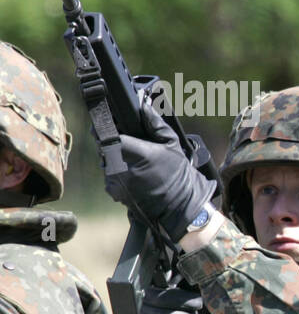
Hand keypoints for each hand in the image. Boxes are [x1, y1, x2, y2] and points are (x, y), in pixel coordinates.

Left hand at [103, 100, 216, 242]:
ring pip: (106, 161)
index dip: (107, 128)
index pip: (108, 134)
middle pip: (105, 147)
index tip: (110, 124)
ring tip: (135, 163)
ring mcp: (115, 181)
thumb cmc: (178, 175)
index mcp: (135, 152)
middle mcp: (121, 167)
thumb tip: (144, 106)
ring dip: (115, 159)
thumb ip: (156, 124)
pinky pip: (109, 175)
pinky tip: (134, 175)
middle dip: (113, 144)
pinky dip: (117, 173)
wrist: (178, 207)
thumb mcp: (172, 145)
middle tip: (129, 145)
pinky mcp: (114, 192)